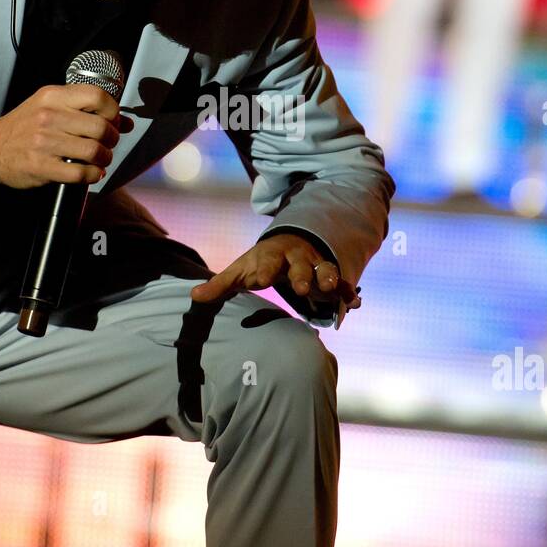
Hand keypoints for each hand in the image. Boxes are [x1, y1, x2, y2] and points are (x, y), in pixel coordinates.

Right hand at [0, 83, 131, 189]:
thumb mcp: (51, 107)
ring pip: (94, 151)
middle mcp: (49, 116)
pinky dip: (93, 175)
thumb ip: (85, 110)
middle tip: (107, 144)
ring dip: (104, 159)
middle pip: (101, 127)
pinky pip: (81, 173)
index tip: (112, 121)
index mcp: (53, 96)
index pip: (98, 97)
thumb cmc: (25, 126)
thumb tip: (126, 122)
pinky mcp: (43, 166)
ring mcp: (45, 142)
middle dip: (112, 139)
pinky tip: (91, 173)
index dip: (113, 111)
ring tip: (100, 160)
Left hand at [190, 232, 360, 309]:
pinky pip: (340, 282)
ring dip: (328, 278)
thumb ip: (219, 285)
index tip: (260, 280)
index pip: (266, 260)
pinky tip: (353, 302)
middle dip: (301, 275)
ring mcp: (314, 265)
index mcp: (271, 255)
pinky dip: (347, 291)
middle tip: (302, 288)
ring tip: (330, 289)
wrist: (288, 244)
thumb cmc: (260, 262)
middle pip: (299, 265)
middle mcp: (295, 258)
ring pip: (324, 269)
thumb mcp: (240, 270)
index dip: (263, 270)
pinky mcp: (328, 276)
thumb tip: (193, 297)